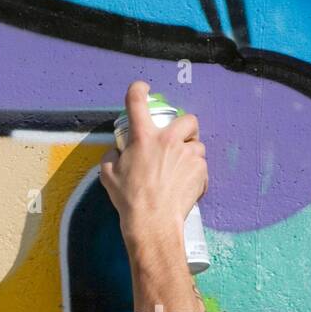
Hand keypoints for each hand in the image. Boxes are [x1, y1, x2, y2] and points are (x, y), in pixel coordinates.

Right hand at [99, 81, 207, 246]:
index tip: (142, 89)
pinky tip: (185, 185)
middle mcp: (168, 140)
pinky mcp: (201, 170)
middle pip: (188, 119)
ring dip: (191, 153)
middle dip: (186, 126)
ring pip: (198, 144)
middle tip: (179, 139)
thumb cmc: (129, 199)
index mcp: (143, 137)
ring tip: (181, 168)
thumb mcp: (108, 174)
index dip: (139, 90)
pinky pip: (202, 166)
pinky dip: (196, 174)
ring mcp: (188, 154)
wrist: (153, 222)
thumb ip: (112, 156)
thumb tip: (118, 152)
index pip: (137, 101)